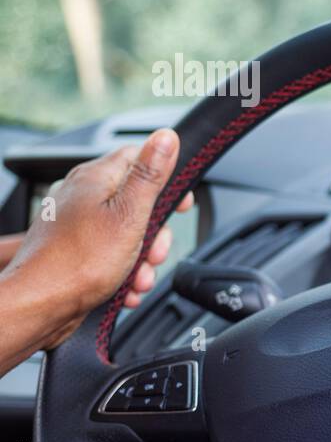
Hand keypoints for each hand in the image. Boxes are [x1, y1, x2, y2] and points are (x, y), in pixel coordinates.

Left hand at [0, 129, 192, 360]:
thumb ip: (150, 175)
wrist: (41, 305)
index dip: (166, 178)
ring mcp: (76, 223)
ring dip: (143, 258)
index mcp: (95, 179)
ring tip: (139, 276)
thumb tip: (166, 136)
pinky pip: (111, 253)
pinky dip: (124, 271)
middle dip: (156, 233)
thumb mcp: (130, 215)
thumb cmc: (79, 263)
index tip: (180, 203)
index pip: (139, 157)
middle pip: (138, 201)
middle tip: (155, 251)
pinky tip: (125, 287)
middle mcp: (82, 196)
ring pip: (128, 232)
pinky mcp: (75, 249)